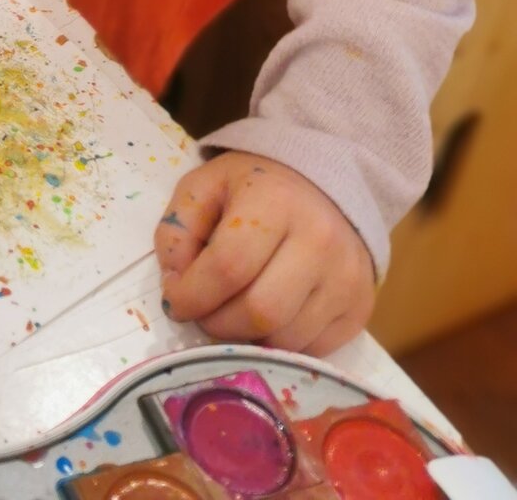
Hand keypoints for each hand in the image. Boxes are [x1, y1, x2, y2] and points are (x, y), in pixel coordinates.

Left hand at [156, 151, 374, 355]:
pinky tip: (266, 318)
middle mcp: (319, 240)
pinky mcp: (360, 308)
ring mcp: (346, 278)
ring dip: (247, 338)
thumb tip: (175, 284)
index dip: (192, 294)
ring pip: (286, 339)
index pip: (228, 267)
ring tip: (233, 312)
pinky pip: (312, 350)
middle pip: (259, 311)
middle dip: (218, 323)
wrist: (323, 185)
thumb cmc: (255, 188)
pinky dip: (279, 345)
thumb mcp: (204, 186)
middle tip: (203, 312)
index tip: (174, 300)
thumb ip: (177, 230)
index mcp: (274, 201)